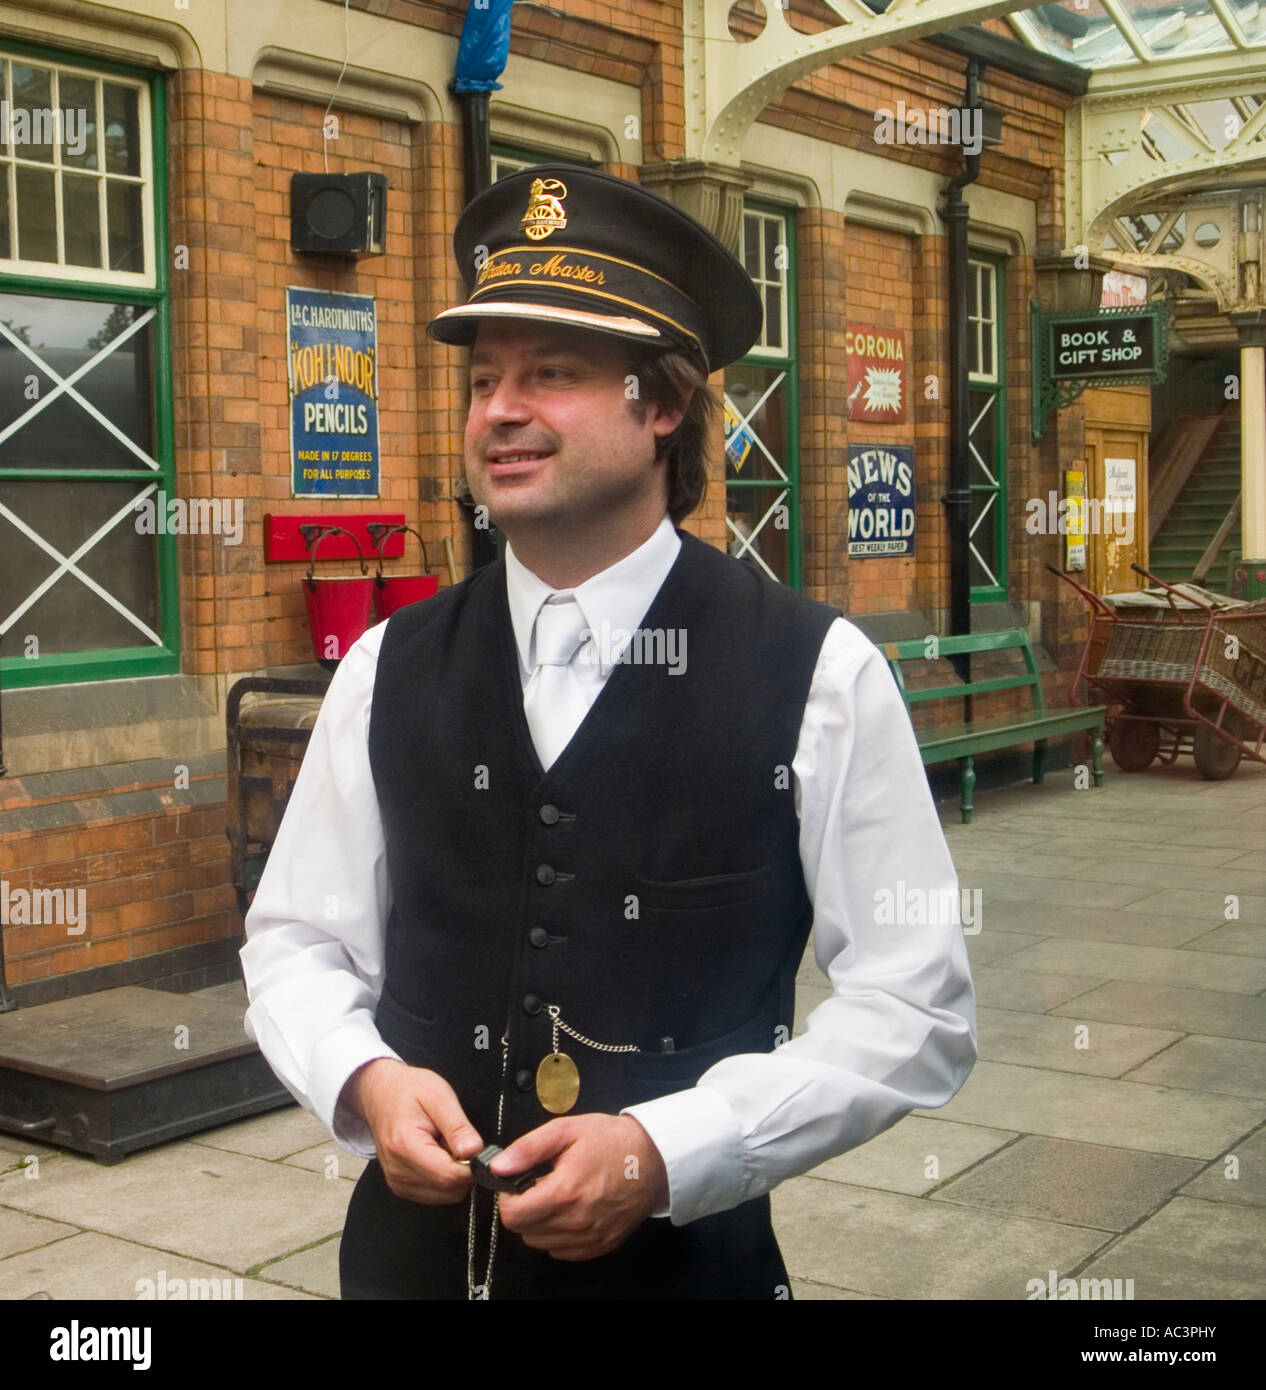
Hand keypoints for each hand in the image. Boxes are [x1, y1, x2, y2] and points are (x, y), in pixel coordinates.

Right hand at [343, 1058, 483, 1204]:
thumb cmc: (409, 1090)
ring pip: (443, 1195)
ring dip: (453, 1175)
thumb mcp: (439, 1097)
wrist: (381, 1093)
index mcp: (405, 1146)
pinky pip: (434, 1194)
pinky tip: (437, 1156)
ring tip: (445, 1146)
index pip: (447, 1176)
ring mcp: (397, 1181)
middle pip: (447, 1189)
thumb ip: (458, 1127)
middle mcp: (397, 1170)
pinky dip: (443, 1178)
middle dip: (463, 1170)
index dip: (471, 1167)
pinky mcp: (400, 1186)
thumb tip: (475, 1151)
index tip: (478, 1151)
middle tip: (459, 1142)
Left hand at [494, 1114, 668, 1260]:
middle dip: (523, 1209)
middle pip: (524, 1231)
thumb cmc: (610, 1140)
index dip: (507, 1198)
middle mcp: (577, 1221)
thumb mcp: (566, 1130)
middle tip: (539, 1186)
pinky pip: (562, 1251)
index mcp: (565, 1191)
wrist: (653, 1158)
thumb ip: (528, 1149)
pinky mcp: (600, 1247)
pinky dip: (558, 1235)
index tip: (517, 1183)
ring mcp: (590, 1238)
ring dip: (540, 1223)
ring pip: (541, 1243)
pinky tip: (570, 1211)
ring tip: (557, 1196)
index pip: (512, 1215)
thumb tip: (498, 1167)